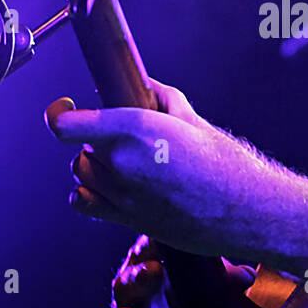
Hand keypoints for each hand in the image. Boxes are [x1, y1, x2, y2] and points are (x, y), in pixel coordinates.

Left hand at [44, 78, 307, 269]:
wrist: (247, 211)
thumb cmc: (229, 166)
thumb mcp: (195, 121)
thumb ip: (163, 101)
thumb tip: (147, 87)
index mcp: (136, 132)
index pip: (67, 126)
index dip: (61, 114)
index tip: (67, 107)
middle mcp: (122, 164)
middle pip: (80, 147)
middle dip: (96, 137)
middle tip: (125, 136)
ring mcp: (123, 195)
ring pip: (81, 173)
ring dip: (94, 164)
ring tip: (124, 161)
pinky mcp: (128, 220)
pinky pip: (84, 203)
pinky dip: (87, 193)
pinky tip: (109, 186)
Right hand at [103, 233, 256, 307]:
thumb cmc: (191, 298)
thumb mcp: (207, 288)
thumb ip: (225, 279)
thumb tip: (246, 275)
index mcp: (153, 265)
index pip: (148, 249)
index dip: (152, 243)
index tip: (161, 238)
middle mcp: (136, 291)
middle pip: (130, 281)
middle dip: (140, 277)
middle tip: (153, 272)